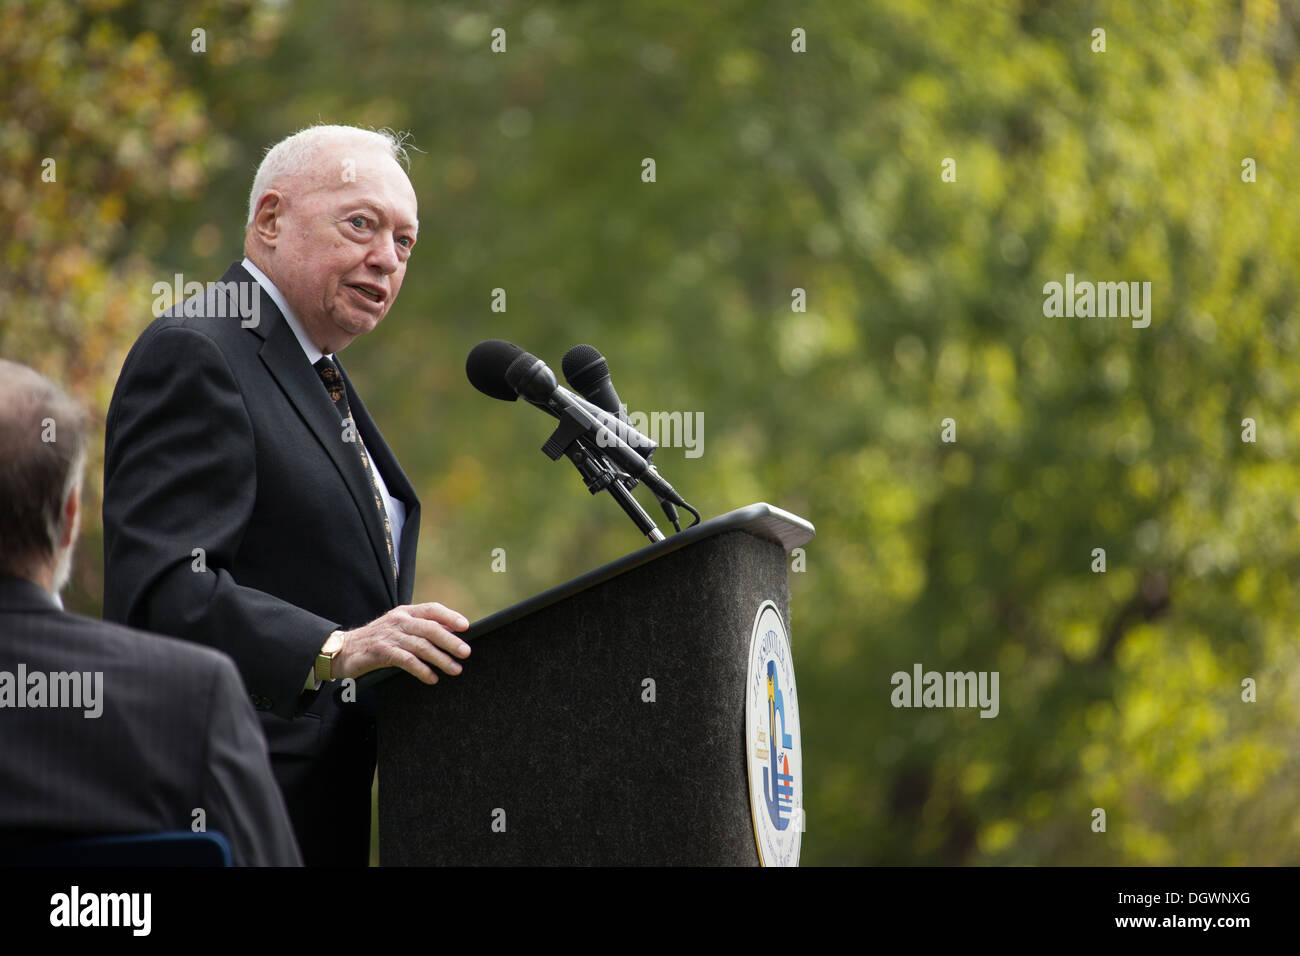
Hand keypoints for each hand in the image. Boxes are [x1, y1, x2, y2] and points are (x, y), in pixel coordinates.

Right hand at [332, 603, 470, 683]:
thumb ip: (421, 629)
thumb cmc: (377, 641)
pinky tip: (432, 678)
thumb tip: (451, 633)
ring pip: (421, 646)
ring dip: (440, 658)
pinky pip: (406, 660)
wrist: (343, 650)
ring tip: (454, 669)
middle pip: (430, 628)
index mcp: (405, 612)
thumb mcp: (399, 629)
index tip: (467, 627)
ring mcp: (389, 636)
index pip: (432, 609)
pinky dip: (422, 670)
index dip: (450, 616)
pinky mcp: (381, 652)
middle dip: (450, 640)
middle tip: (466, 652)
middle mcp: (398, 620)